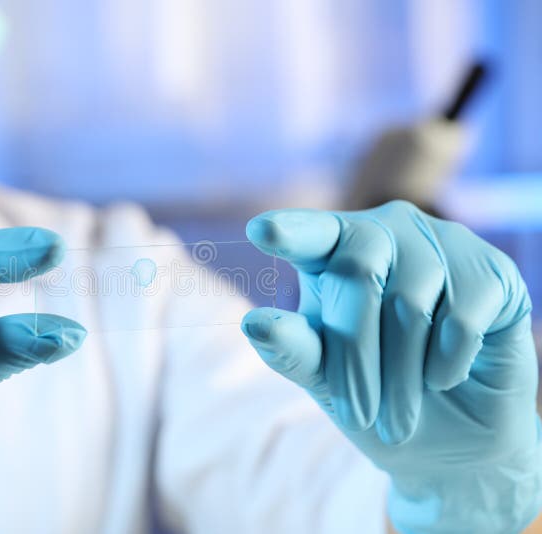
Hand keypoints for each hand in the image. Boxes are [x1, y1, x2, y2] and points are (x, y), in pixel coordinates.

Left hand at [242, 201, 541, 532]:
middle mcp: (385, 232)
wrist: (449, 441)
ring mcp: (442, 244)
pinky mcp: (493, 273)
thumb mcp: (323, 378)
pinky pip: (464, 315)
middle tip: (360, 414)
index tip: (262, 231)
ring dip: (402, 373)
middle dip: (356, 354)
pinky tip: (444, 379)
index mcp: (332, 251)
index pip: (311, 233)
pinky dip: (448, 361)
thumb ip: (292, 348)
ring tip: (398, 415)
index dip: (291, 231)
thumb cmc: (373, 398)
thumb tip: (254, 323)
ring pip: (412, 301)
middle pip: (360, 271)